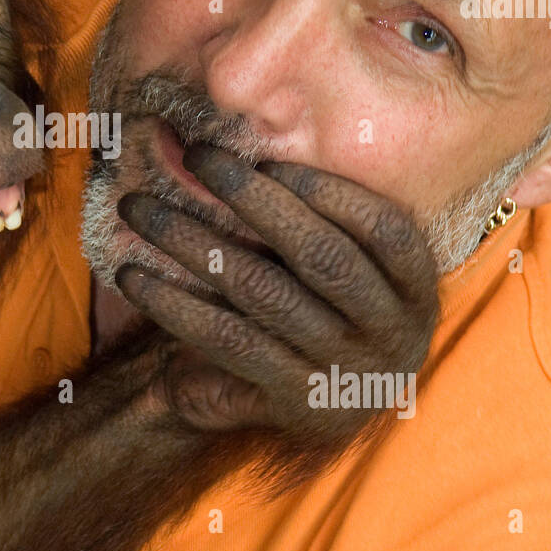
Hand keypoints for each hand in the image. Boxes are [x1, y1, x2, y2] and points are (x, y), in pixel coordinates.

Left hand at [115, 143, 437, 442]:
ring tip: (138, 207)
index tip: (266, 155)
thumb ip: (315, 218)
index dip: (327, 188)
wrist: (301, 408)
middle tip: (196, 155)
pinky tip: (134, 274)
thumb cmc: (317, 311)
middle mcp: (393, 336)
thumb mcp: (340, 269)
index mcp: (417, 292)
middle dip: (252, 197)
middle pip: (321, 255)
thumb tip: (244, 142)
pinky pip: (226, 338)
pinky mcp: (293, 402)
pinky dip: (175, 302)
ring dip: (193, 241)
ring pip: (262, 291)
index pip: (384, 229)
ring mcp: (344, 374)